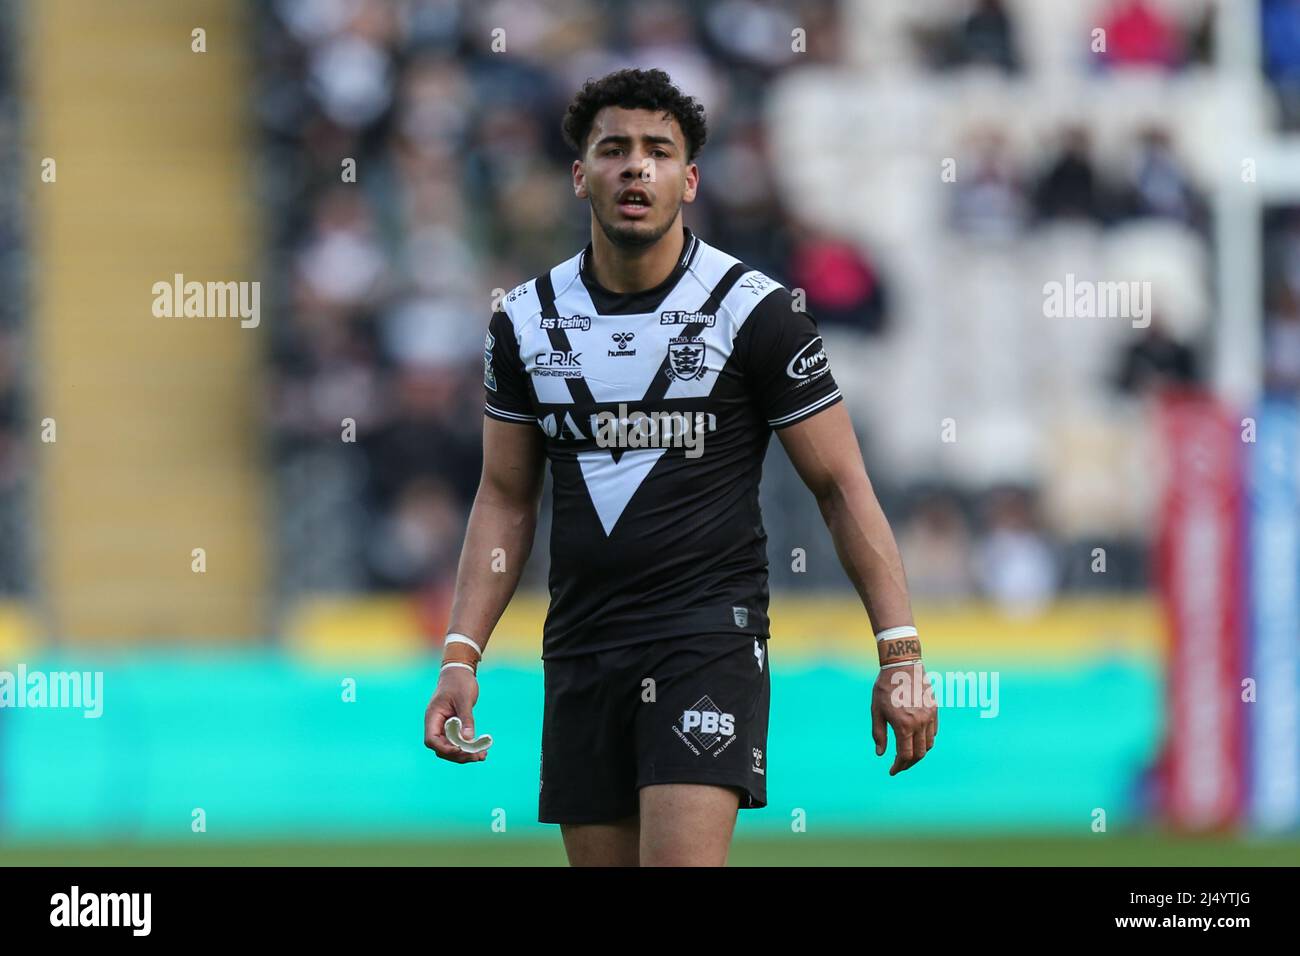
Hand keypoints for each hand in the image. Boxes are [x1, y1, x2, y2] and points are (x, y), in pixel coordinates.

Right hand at [424, 667, 485, 763]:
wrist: (460, 672)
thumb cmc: (459, 682)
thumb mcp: (464, 699)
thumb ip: (466, 719)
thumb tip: (468, 739)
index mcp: (433, 716)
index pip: (432, 740)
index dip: (445, 748)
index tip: (461, 750)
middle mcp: (436, 724)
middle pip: (442, 748)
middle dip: (458, 755)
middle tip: (477, 756)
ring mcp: (445, 726)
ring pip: (451, 748)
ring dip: (465, 754)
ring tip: (482, 756)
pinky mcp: (454, 727)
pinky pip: (459, 741)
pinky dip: (469, 748)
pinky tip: (482, 751)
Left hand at [871, 661, 937, 775]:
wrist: (902, 665)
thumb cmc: (885, 687)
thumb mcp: (876, 711)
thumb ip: (879, 734)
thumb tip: (880, 754)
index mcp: (903, 725)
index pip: (905, 755)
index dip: (899, 767)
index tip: (892, 771)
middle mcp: (919, 723)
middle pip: (919, 754)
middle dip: (909, 763)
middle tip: (899, 766)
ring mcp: (929, 716)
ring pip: (929, 745)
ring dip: (919, 753)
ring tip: (908, 755)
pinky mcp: (934, 709)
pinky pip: (934, 732)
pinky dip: (926, 740)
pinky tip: (916, 740)